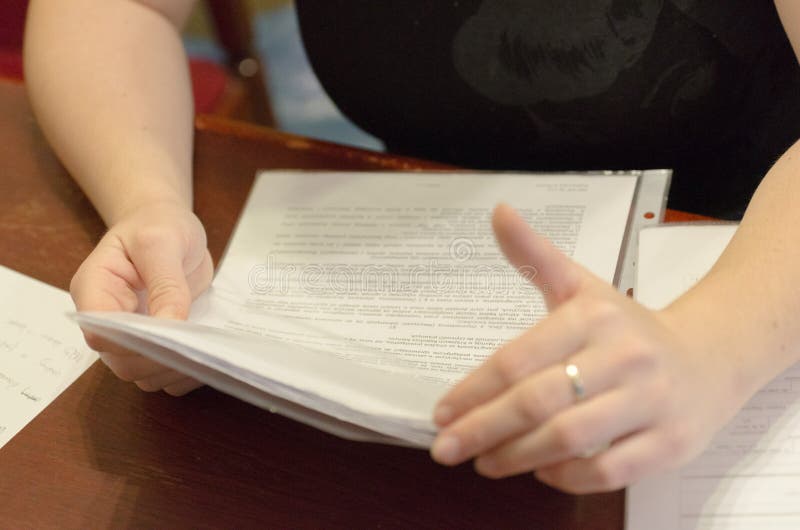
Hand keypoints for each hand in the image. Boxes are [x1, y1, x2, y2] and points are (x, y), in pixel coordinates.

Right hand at [71, 201, 213, 395]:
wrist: (167, 224)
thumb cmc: (158, 225)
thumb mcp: (163, 243)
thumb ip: (166, 285)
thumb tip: (169, 327)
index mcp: (95, 288)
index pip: (100, 332)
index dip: (131, 344)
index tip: (169, 339)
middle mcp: (106, 316)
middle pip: (120, 360)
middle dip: (156, 362)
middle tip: (195, 351)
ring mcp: (127, 331)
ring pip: (139, 372)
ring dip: (170, 371)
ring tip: (204, 356)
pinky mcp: (150, 339)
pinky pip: (159, 369)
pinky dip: (181, 371)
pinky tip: (204, 358)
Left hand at [430, 204, 748, 492]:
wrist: (711, 356)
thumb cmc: (628, 327)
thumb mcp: (582, 286)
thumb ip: (535, 255)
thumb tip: (497, 212)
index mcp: (593, 317)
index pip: (518, 359)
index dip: (474, 389)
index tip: (443, 412)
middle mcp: (624, 356)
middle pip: (538, 401)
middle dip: (484, 428)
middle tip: (447, 449)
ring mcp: (650, 402)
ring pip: (570, 439)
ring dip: (516, 457)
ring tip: (484, 463)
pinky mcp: (669, 443)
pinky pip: (608, 471)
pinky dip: (567, 476)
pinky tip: (540, 471)